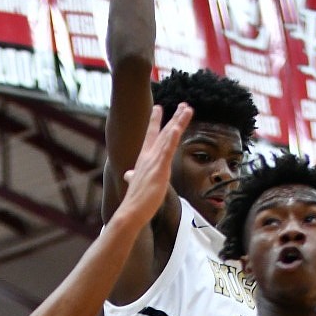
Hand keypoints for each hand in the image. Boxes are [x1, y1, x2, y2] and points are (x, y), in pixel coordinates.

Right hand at [115, 103, 191, 228]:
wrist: (131, 210)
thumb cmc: (135, 199)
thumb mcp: (135, 183)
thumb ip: (133, 176)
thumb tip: (128, 175)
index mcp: (144, 158)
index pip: (151, 136)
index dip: (155, 121)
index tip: (159, 107)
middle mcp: (149, 156)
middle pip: (164, 132)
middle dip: (175, 118)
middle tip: (184, 105)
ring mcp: (154, 161)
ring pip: (168, 138)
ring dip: (178, 122)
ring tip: (187, 109)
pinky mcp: (160, 169)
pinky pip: (167, 151)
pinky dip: (172, 139)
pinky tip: (176, 128)